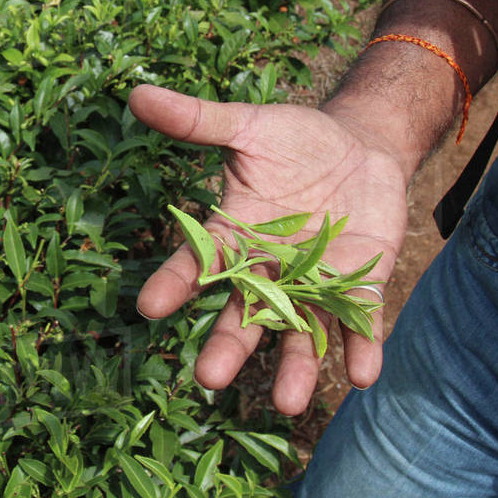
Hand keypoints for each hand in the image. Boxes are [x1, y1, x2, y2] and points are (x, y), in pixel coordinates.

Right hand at [129, 84, 409, 414]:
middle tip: (210, 380)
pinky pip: (357, 323)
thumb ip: (198, 121)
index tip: (149, 307)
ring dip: (295, 368)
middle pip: (244, 317)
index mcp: (233, 237)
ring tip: (289, 403)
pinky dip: (360, 348)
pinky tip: (360, 374)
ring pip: (300, 333)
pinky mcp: (359, 285)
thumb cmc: (296, 139)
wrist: (361, 146)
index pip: (196, 266)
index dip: (174, 285)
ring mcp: (313, 284)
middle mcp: (267, 272)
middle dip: (229, 348)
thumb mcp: (249, 126)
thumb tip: (136, 94)